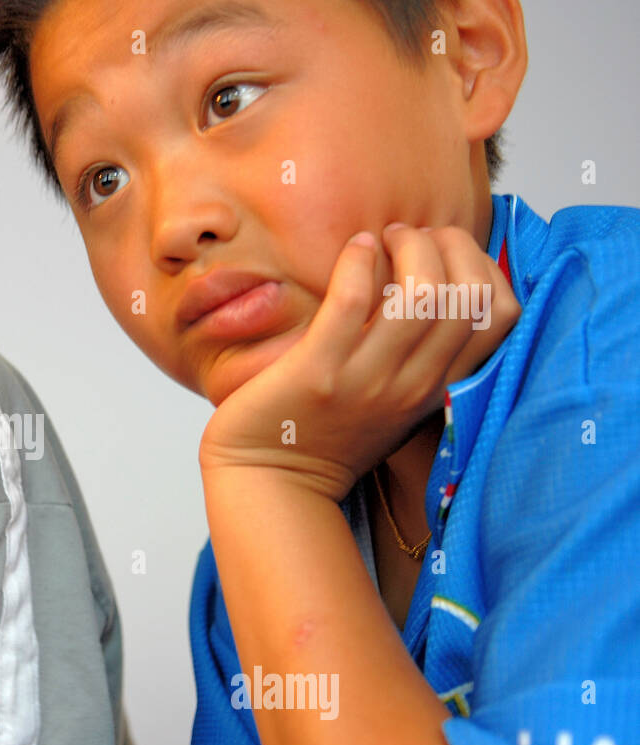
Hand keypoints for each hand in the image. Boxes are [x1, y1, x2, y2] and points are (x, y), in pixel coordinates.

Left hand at [198, 225, 519, 501]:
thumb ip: (417, 358)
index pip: (501, 315)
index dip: (485, 265)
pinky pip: (352, 301)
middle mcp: (412, 386)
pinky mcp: (317, 372)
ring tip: (384, 238)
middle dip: (447, 245)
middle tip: (409, 235)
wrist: (269, 483)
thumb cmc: (322, 434)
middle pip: (468, 296)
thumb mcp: (390, 401)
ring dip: (409, 247)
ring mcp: (366, 380)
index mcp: (436, 390)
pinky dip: (358, 261)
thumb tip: (430, 284)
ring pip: (423, 294)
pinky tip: (354, 249)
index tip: (446, 250)